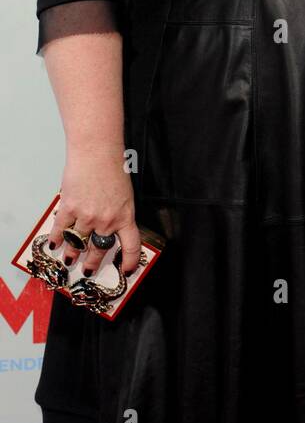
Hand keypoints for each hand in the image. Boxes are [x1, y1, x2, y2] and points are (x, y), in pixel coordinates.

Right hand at [49, 143, 141, 277]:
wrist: (97, 152)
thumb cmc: (113, 167)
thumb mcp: (124, 194)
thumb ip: (117, 213)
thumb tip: (107, 228)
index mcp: (125, 216)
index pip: (131, 246)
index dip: (129, 261)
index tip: (126, 270)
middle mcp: (107, 221)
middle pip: (99, 250)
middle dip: (93, 263)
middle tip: (89, 269)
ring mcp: (87, 217)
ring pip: (78, 243)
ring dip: (72, 253)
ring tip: (70, 259)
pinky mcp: (69, 209)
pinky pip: (61, 230)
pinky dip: (57, 239)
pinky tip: (55, 245)